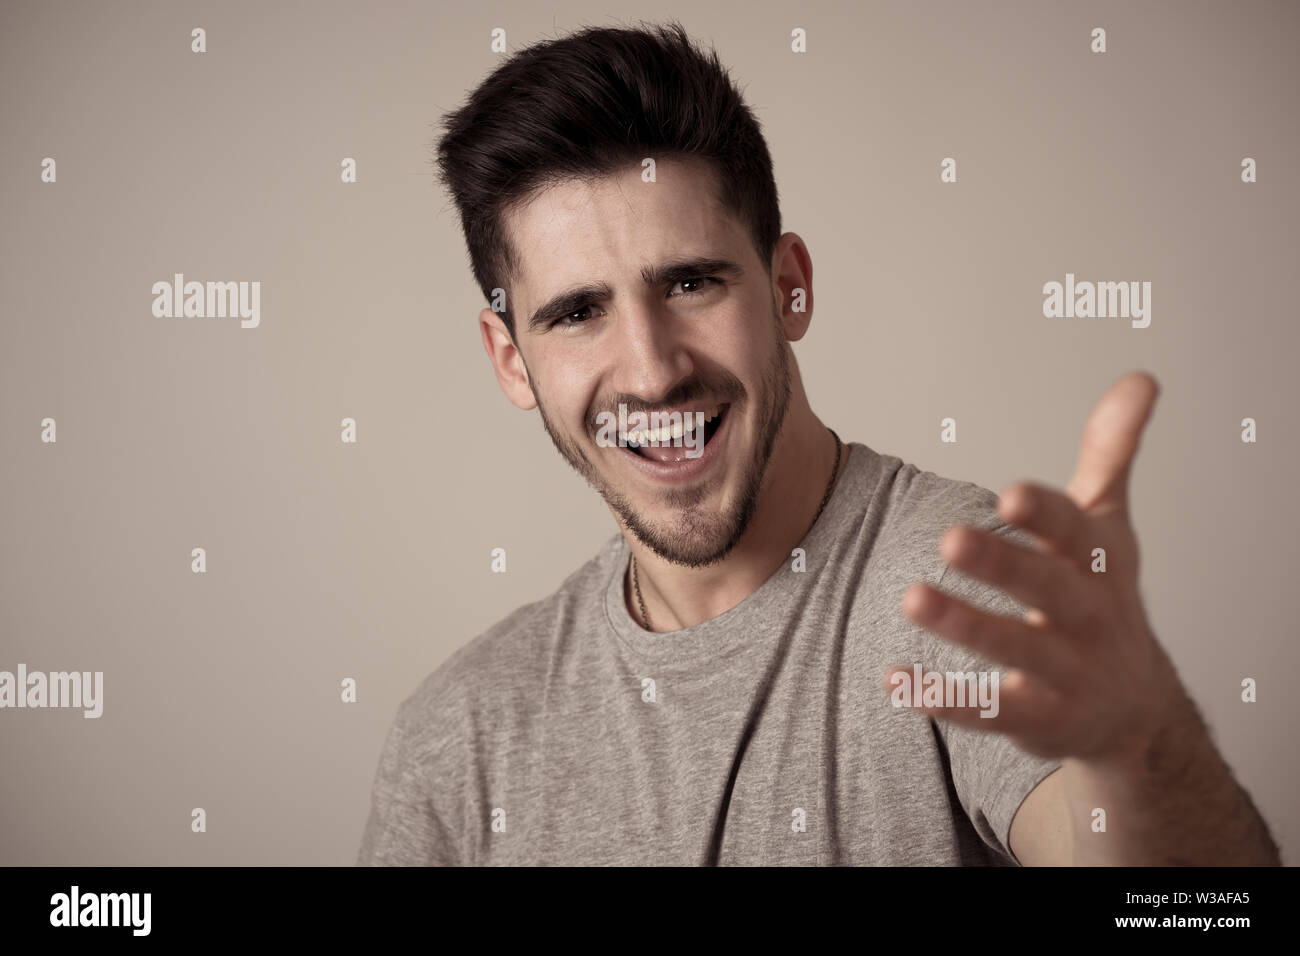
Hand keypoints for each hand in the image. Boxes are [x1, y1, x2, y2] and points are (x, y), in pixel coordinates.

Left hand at [887, 370, 1184, 764]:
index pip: (1073, 531)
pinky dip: (945, 697)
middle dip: (1003, 564)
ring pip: (1014, 651)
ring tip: (910, 597)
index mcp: (1096, 563)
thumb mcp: (1108, 525)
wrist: (1132, 706)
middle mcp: (1086, 616)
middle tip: (949, 536)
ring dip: (964, 626)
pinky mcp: (1038, 718)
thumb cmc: (1104, 597)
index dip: (1045, 512)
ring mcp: (1065, 672)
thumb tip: (1140, 376)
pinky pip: (990, 710)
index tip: (1009, 493)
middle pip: (1046, 589)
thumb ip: (1111, 453)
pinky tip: (895, 679)